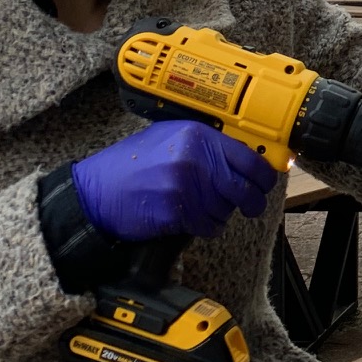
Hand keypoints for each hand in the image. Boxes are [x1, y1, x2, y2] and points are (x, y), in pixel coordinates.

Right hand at [71, 120, 278, 240]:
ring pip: (227, 209)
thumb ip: (205, 144)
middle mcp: (195, 157)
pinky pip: (209, 225)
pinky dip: (205, 227)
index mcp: (197, 135)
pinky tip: (190, 219)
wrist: (96, 191)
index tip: (265, 182)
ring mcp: (186, 185)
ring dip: (220, 213)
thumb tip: (245, 156)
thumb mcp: (169, 137)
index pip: (250, 157)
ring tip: (199, 206)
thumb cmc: (130, 165)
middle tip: (249, 205)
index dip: (264, 175)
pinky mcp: (178, 211)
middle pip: (245, 188)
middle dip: (251, 201)